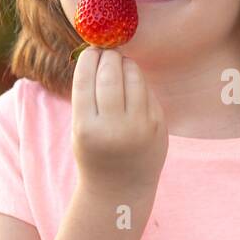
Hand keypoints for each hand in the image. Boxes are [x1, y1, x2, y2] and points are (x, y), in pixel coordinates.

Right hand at [71, 46, 166, 199]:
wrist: (121, 189)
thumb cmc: (95, 152)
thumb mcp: (81, 129)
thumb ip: (88, 97)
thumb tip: (100, 53)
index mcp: (87, 128)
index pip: (86, 80)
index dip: (89, 59)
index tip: (91, 49)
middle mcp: (114, 127)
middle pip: (110, 74)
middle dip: (108, 57)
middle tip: (107, 52)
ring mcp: (140, 126)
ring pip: (134, 78)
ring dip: (126, 65)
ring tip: (120, 64)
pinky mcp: (158, 125)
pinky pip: (148, 92)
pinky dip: (139, 83)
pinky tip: (132, 85)